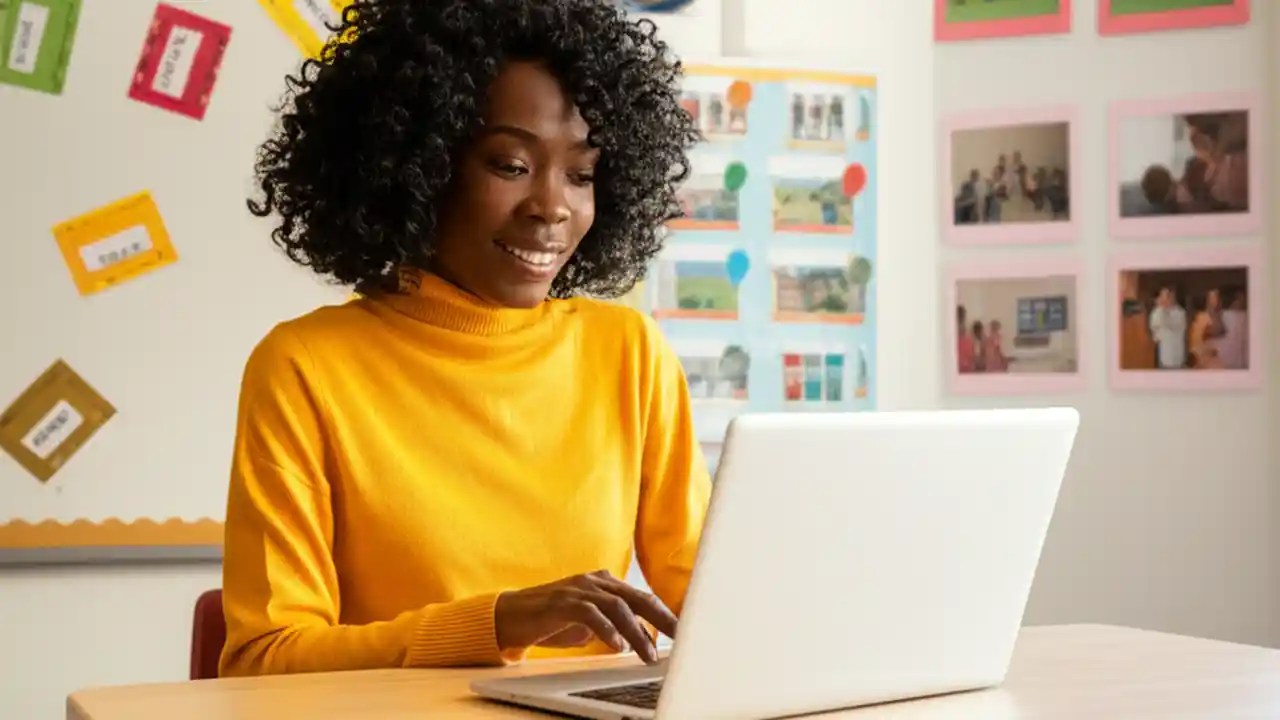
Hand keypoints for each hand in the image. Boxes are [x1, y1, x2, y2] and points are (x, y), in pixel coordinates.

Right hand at [494, 570, 676, 663]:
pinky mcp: (562, 602)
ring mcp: (578, 589)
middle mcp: (594, 581)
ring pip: (618, 607)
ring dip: (636, 633)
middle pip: (637, 598)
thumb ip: (613, 626)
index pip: (641, 597)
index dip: (663, 613)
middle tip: (681, 637)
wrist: (509, 616)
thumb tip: (640, 638)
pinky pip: (591, 613)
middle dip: (662, 618)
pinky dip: (607, 630)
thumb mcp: (588, 624)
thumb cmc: (550, 620)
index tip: (683, 630)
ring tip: (647, 655)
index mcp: (604, 583)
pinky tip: (617, 645)